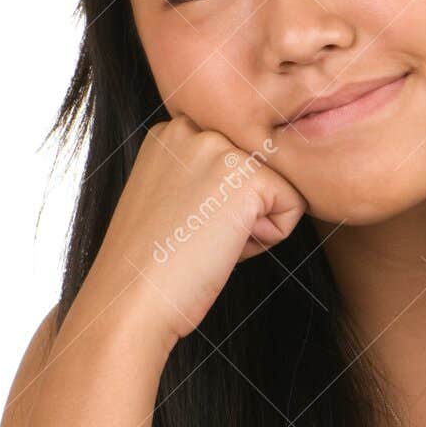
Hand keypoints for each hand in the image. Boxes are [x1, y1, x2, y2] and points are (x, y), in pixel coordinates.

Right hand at [83, 114, 305, 351]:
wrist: (131, 298)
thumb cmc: (149, 265)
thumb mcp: (169, 199)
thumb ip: (202, 176)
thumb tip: (247, 182)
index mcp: (170, 132)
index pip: (234, 158)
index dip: (220, 201)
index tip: (184, 224)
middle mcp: (194, 128)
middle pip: (258, 168)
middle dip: (241, 208)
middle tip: (197, 236)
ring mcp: (220, 147)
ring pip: (278, 185)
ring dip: (254, 222)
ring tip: (209, 240)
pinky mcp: (248, 176)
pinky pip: (293, 205)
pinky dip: (270, 238)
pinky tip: (225, 246)